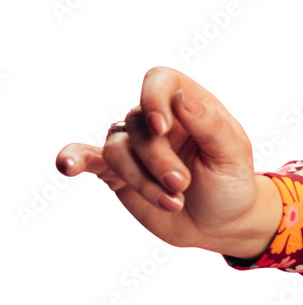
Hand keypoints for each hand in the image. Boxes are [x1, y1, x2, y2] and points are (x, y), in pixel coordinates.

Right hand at [55, 66, 281, 258]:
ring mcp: (134, 146)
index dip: (154, 98)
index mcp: (187, 106)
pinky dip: (73, 159)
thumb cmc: (230, 183)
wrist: (221, 224)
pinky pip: (87, 158)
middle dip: (158, 159)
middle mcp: (156, 120)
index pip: (159, 81)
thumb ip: (210, 124)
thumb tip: (180, 97)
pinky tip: (66, 166)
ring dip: (142, 179)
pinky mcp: (116, 173)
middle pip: (138, 125)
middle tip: (182, 185)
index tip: (162, 128)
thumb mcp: (233, 154)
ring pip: (118, 149)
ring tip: (173, 200)